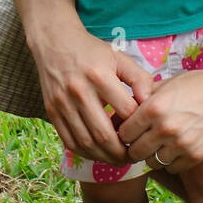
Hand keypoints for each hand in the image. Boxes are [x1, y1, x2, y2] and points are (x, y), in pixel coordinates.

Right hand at [32, 25, 155, 162]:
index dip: (138, 126)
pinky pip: (69, 141)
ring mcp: (62, 104)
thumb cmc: (92, 52)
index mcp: (100, 76)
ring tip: (118, 159)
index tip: (145, 132)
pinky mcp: (51, 112)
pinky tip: (98, 153)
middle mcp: (79, 91)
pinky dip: (85, 152)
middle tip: (134, 157)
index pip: (126, 111)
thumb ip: (139, 78)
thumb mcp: (120, 58)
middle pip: (103, 134)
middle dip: (121, 152)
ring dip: (104, 157)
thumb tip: (151, 103)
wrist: (55, 43)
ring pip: (85, 142)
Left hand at [116, 67, 202, 174]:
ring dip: (154, 155)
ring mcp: (181, 145)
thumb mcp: (166, 84)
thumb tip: (124, 109)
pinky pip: (172, 168)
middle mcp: (165, 129)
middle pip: (135, 152)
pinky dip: (171, 162)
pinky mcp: (196, 156)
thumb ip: (144, 98)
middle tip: (143, 140)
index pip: (124, 133)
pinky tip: (176, 149)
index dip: (126, 131)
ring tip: (162, 144)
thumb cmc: (198, 85)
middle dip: (136, 146)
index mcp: (154, 108)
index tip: (132, 130)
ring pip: (152, 162)